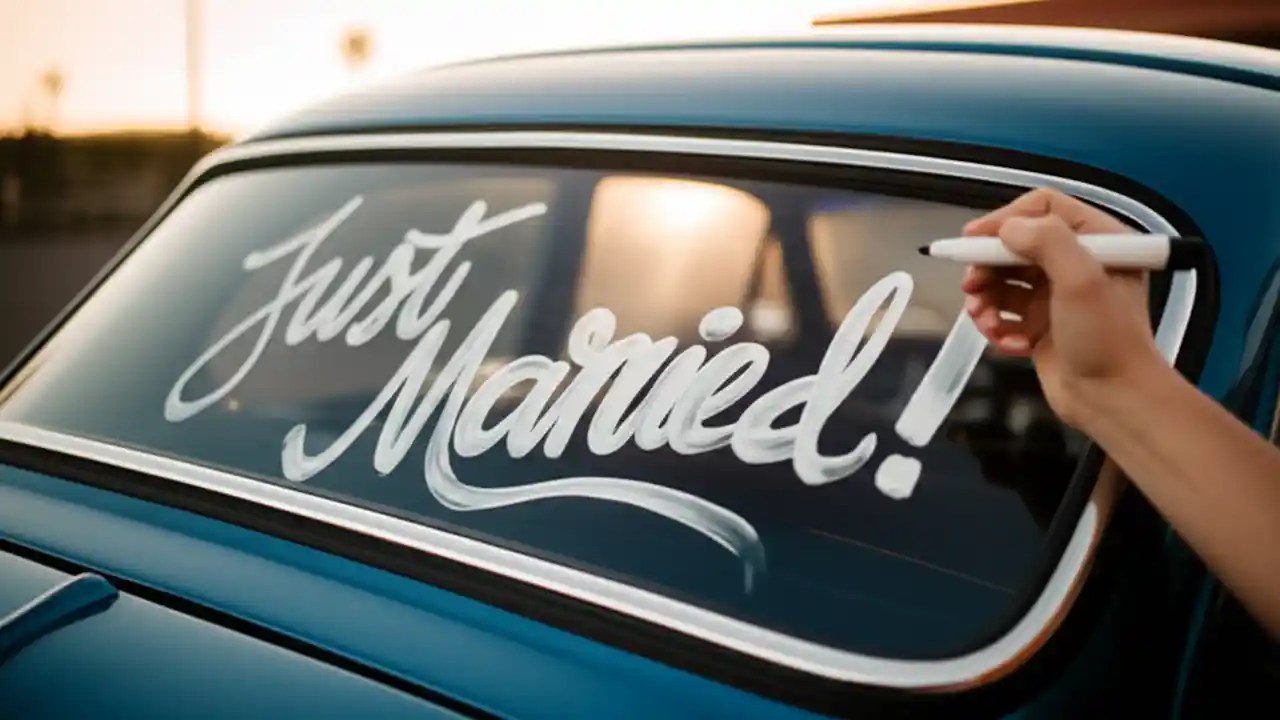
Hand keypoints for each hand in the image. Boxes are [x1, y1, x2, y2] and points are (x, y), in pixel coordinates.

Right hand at [961, 188, 1165, 427]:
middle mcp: (1075, 263)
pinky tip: (1007, 344)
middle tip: (971, 286)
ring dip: (986, 300)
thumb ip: (1046, 241)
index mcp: (1096, 241)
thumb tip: (1005, 229)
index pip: (1043, 208)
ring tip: (984, 322)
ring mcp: (1055, 296)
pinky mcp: (1040, 326)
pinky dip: (997, 326)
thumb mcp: (1082, 280)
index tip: (973, 239)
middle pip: (1015, 245)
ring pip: (1003, 281)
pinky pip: (1004, 314)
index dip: (1005, 219)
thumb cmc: (1104, 337)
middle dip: (987, 265)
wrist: (1112, 401)